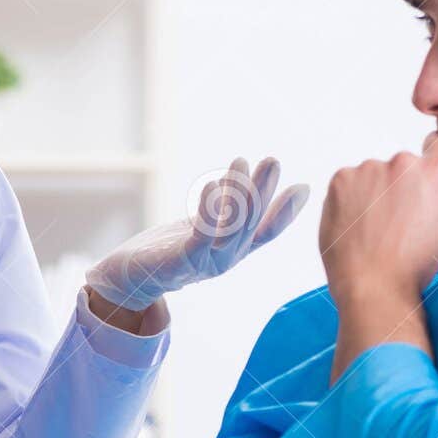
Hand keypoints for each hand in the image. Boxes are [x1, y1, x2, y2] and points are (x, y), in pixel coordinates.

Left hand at [85, 156, 309, 310]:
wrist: (133, 276)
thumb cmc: (171, 249)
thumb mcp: (208, 228)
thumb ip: (231, 212)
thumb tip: (252, 183)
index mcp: (235, 251)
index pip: (267, 232)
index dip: (287, 212)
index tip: (304, 187)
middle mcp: (226, 259)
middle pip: (251, 223)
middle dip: (263, 190)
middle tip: (273, 160)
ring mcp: (205, 262)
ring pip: (230, 226)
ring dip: (238, 193)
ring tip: (241, 162)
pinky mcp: (181, 259)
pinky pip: (200, 235)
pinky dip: (209, 210)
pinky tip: (212, 184)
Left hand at [319, 133, 437, 306]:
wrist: (373, 285)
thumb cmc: (410, 267)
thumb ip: (432, 199)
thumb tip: (419, 194)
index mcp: (433, 174)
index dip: (430, 158)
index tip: (421, 175)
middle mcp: (403, 163)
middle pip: (400, 166)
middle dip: (395, 187)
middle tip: (390, 221)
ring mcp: (369, 169)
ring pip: (370, 176)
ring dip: (369, 193)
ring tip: (369, 229)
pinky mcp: (340, 179)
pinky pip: (346, 184)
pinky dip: (347, 199)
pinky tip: (353, 226)